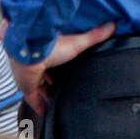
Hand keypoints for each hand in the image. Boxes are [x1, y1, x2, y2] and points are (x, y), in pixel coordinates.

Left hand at [1, 21, 115, 113]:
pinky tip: (47, 113)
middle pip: (46, 74)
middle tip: (65, 87)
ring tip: (59, 100)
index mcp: (49, 51)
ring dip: (48, 93)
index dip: (61, 64)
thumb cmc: (51, 45)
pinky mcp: (27, 88)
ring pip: (39, 87)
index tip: (69, 68)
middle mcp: (39, 63)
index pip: (56, 59)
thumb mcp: (78, 42)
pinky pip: (34, 100)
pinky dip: (40, 107)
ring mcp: (31, 76)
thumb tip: (112, 25)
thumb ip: (94, 36)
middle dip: (53, 81)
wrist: (30, 52)